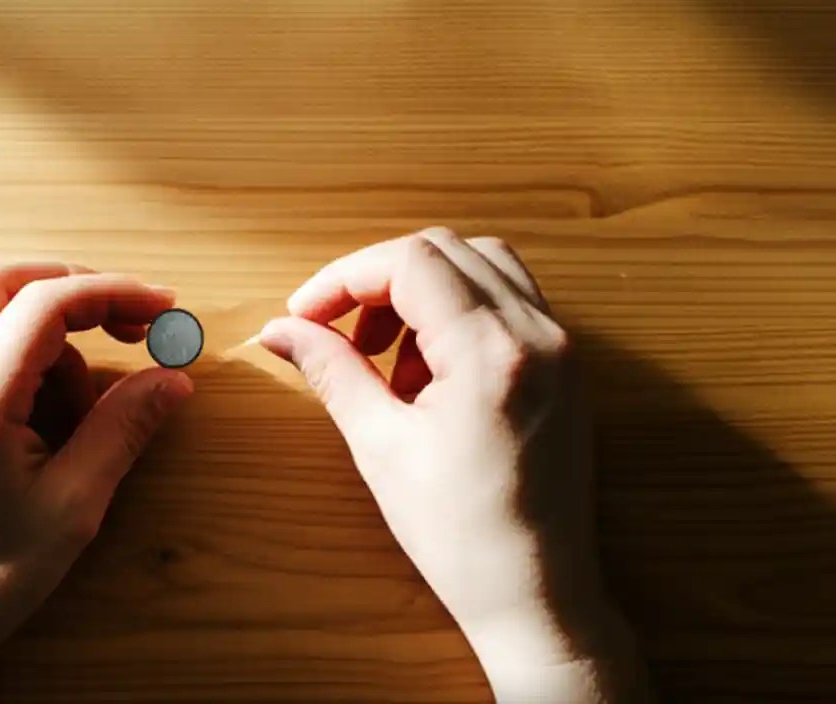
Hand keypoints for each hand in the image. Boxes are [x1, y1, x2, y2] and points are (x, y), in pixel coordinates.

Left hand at [0, 262, 192, 702]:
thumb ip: (123, 429)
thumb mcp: (73, 507)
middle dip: (70, 287)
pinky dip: (13, 357)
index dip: (112, 292)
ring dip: (42, 332)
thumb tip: (172, 378)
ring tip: (78, 411)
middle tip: (125, 324)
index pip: (44, 305)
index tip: (162, 307)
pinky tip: (42, 417)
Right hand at [258, 229, 644, 701]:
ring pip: (481, 265)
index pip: (409, 262)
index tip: (305, 314)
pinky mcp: (565, 366)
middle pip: (444, 250)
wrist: (536, 594)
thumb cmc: (462, 536)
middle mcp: (537, 335)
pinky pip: (507, 300)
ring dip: (420, 290)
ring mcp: (560, 347)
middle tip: (336, 331)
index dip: (343, 278)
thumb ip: (331, 371)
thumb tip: (280, 330)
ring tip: (383, 357)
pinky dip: (457, 311)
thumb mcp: (380, 446)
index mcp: (490, 353)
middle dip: (377, 279)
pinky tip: (426, 372)